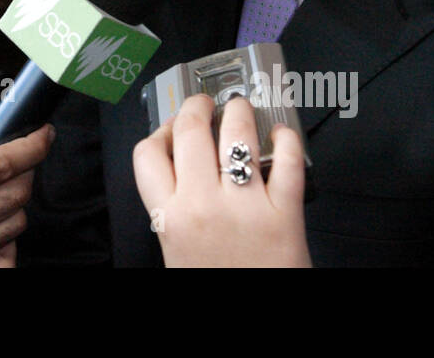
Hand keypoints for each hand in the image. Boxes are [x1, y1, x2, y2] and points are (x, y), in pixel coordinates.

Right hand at [133, 94, 310, 267]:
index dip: (159, 131)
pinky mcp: (285, 213)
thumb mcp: (176, 251)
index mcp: (170, 217)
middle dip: (197, 105)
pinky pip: (286, 161)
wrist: (251, 332)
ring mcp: (245, 206)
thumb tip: (178, 168)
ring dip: (240, 113)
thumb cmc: (216, 284)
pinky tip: (282, 136)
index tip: (171, 128)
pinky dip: (286, 140)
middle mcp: (202, 205)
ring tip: (243, 110)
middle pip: (190, 130)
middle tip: (206, 103)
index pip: (147, 153)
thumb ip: (173, 211)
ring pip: (237, 134)